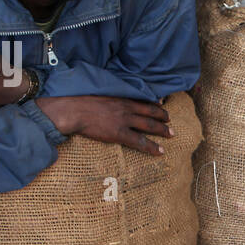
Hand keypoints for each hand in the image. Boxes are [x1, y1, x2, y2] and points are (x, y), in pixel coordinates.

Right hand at [36, 96, 172, 155]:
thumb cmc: (81, 102)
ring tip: (171, 135)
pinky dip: (152, 147)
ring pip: (149, 125)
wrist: (73, 110)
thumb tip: (109, 100)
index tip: (162, 104)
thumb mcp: (99, 94)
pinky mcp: (119, 133)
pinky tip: (160, 151)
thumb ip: (109, 97)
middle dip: (163, 117)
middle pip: (150, 112)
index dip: (154, 103)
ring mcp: (124, 121)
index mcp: (120, 98)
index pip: (142, 100)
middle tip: (171, 122)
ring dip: (162, 130)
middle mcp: (126, 108)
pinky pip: (139, 142)